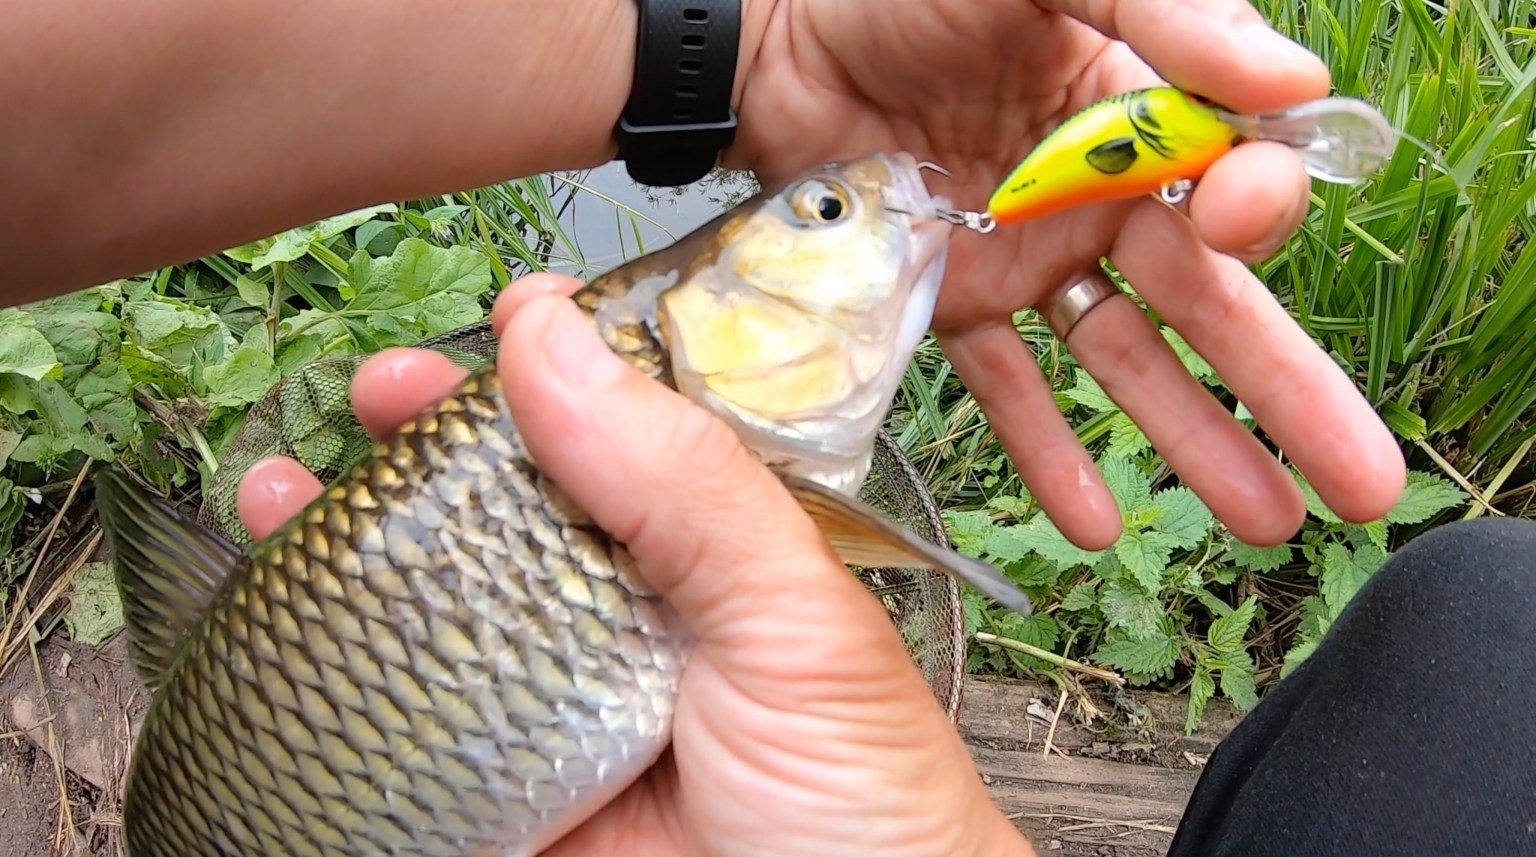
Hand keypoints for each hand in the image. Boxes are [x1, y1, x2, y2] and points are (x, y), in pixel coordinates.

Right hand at [236, 275, 1034, 856]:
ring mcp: (561, 694)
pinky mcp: (504, 778)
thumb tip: (559, 343)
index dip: (564, 367)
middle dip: (437, 439)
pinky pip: (404, 709)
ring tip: (294, 489)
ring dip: (362, 533)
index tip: (504, 321)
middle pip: (518, 499)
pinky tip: (289, 606)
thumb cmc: (862, 798)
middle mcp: (632, 610)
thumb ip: (687, 481)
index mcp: (716, 551)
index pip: (632, 429)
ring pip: (445, 593)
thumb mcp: (794, 619)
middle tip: (383, 392)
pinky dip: (335, 655)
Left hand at [725, 0, 1406, 548]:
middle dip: (1285, 392)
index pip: (1228, 187)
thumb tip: (1294, 80)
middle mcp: (1092, 199)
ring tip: (1262, 523)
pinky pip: (1005, 386)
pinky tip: (1094, 524)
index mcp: (1134, 113)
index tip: (1237, 216)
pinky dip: (1044, 452)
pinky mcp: (951, 301)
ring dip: (1189, 441)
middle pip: (1206, 304)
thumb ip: (1166, 14)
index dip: (1255, 214)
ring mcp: (1024, 259)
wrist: (770, 40)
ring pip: (1123, 361)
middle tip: (1361, 483)